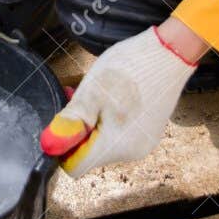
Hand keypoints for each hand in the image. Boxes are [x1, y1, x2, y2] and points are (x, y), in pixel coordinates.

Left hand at [39, 26, 197, 176]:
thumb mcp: (91, 91)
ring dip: (96, 124)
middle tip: (84, 99)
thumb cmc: (130, 68)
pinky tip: (115, 98)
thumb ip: (71, 122)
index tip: (67, 120)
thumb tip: (50, 145)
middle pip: (91, 155)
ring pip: (104, 145)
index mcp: (115, 146)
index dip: (65, 146)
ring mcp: (143, 145)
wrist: (168, 53)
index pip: (76, 165)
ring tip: (101, 95)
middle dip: (81, 131)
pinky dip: (111, 122)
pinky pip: (120, 137)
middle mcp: (132, 153)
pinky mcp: (149, 134)